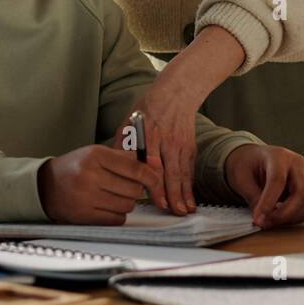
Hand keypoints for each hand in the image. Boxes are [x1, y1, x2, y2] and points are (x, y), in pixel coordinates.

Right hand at [37, 145, 165, 224]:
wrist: (46, 186)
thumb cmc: (75, 167)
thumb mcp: (96, 153)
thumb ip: (124, 158)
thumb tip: (151, 166)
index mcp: (96, 156)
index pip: (135, 169)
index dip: (151, 176)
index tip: (157, 181)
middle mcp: (90, 175)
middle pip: (134, 189)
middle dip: (137, 190)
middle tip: (128, 186)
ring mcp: (87, 197)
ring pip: (127, 206)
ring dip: (127, 203)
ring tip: (115, 195)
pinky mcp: (84, 215)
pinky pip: (116, 219)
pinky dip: (117, 214)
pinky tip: (108, 206)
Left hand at [129, 75, 202, 215]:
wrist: (177, 93)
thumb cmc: (148, 108)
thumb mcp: (129, 121)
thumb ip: (122, 143)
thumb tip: (113, 165)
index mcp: (149, 133)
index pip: (151, 161)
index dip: (152, 180)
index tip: (149, 196)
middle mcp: (167, 140)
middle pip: (169, 170)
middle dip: (170, 192)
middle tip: (170, 210)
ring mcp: (180, 144)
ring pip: (182, 172)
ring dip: (183, 193)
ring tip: (184, 210)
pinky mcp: (189, 147)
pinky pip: (189, 170)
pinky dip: (190, 186)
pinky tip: (190, 199)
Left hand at [224, 144, 303, 228]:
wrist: (255, 160)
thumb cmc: (247, 166)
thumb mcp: (241, 178)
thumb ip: (253, 196)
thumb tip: (264, 218)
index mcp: (278, 156)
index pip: (278, 180)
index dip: (268, 202)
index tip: (258, 219)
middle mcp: (296, 164)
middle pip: (302, 192)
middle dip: (285, 214)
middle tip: (266, 224)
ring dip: (293, 217)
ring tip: (271, 221)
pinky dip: (298, 216)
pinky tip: (281, 217)